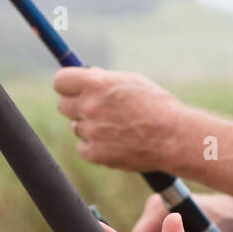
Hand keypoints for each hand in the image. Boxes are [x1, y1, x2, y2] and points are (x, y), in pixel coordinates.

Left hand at [54, 67, 187, 171]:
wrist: (172, 137)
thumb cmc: (156, 105)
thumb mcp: (131, 81)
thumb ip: (104, 79)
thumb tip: (86, 77)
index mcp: (96, 84)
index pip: (60, 81)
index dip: (67, 85)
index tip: (72, 89)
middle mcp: (89, 107)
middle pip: (62, 106)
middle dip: (75, 106)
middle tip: (94, 109)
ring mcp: (90, 132)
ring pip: (75, 127)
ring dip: (89, 127)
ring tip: (115, 127)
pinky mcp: (94, 154)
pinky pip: (83, 147)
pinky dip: (94, 146)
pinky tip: (113, 142)